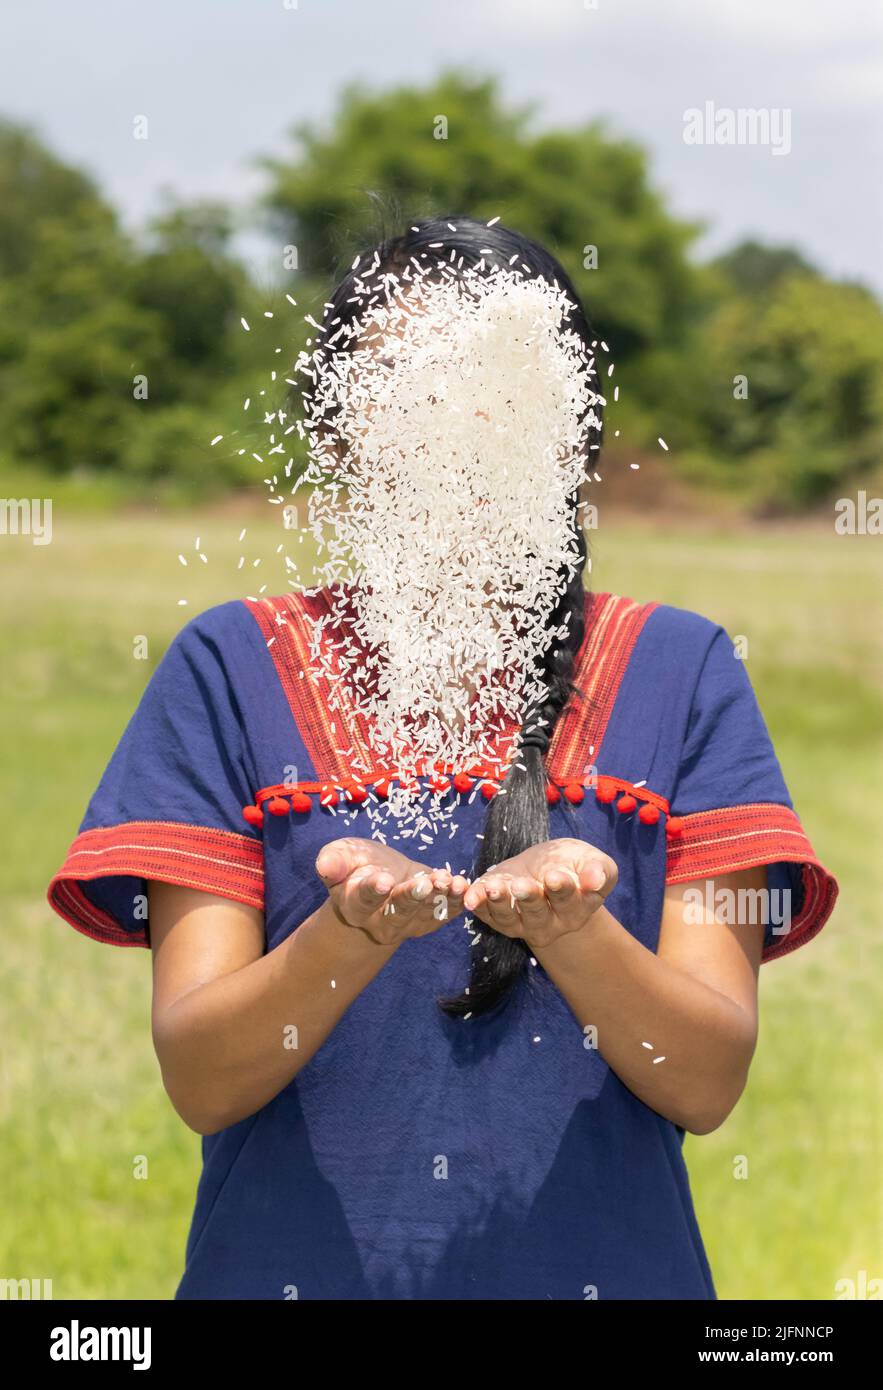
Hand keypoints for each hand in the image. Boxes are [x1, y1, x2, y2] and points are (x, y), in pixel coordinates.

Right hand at [315, 837, 468, 945]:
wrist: (381, 876)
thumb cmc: (357, 864)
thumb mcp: (342, 855)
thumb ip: (334, 861)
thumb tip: (324, 864)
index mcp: (355, 906)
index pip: (363, 900)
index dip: (373, 890)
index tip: (384, 880)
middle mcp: (381, 921)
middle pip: (397, 913)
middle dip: (411, 898)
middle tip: (423, 884)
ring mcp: (409, 923)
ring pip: (425, 913)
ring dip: (439, 897)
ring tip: (448, 880)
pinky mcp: (430, 919)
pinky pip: (445, 913)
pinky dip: (456, 901)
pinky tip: (463, 885)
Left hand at [462, 837, 617, 948]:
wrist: (548, 868)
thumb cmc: (574, 864)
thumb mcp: (593, 861)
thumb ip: (599, 871)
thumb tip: (594, 881)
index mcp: (576, 909)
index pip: (569, 901)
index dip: (562, 890)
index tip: (554, 877)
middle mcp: (549, 922)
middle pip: (537, 914)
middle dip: (529, 899)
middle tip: (521, 885)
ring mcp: (520, 922)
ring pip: (508, 918)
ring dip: (499, 903)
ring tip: (493, 887)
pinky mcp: (497, 916)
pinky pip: (485, 914)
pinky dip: (476, 903)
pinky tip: (468, 894)